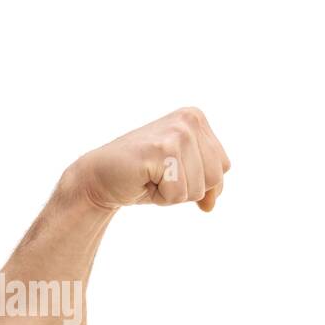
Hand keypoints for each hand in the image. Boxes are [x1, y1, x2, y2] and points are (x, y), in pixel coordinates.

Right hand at [63, 107, 231, 211]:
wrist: (101, 177)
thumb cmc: (144, 177)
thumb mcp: (184, 176)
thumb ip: (208, 184)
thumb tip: (211, 205)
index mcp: (197, 118)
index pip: (223, 167)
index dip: (199, 181)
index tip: (171, 170)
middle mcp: (189, 119)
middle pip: (215, 178)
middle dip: (187, 189)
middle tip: (159, 175)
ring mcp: (176, 133)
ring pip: (199, 189)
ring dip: (173, 194)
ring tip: (151, 177)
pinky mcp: (161, 150)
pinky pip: (178, 194)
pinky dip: (161, 198)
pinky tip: (144, 180)